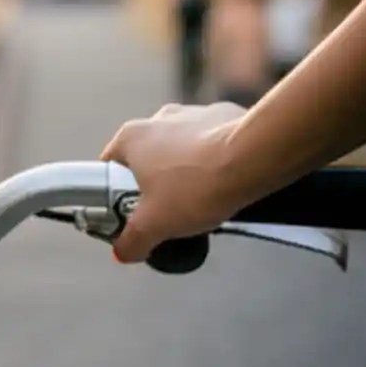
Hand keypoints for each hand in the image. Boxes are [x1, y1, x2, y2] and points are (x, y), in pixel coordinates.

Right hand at [99, 102, 247, 262]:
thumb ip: (131, 241)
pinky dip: (216, 159)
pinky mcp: (226, 115)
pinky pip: (214, 142)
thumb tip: (123, 253)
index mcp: (130, 137)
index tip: (130, 211)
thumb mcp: (154, 226)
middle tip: (171, 210)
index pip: (110, 167)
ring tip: (204, 198)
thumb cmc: (198, 186)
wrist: (255, 159)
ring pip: (182, 148)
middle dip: (157, 182)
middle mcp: (158, 118)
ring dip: (188, 169)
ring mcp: (193, 113)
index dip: (117, 192)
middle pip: (148, 157)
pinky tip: (226, 181)